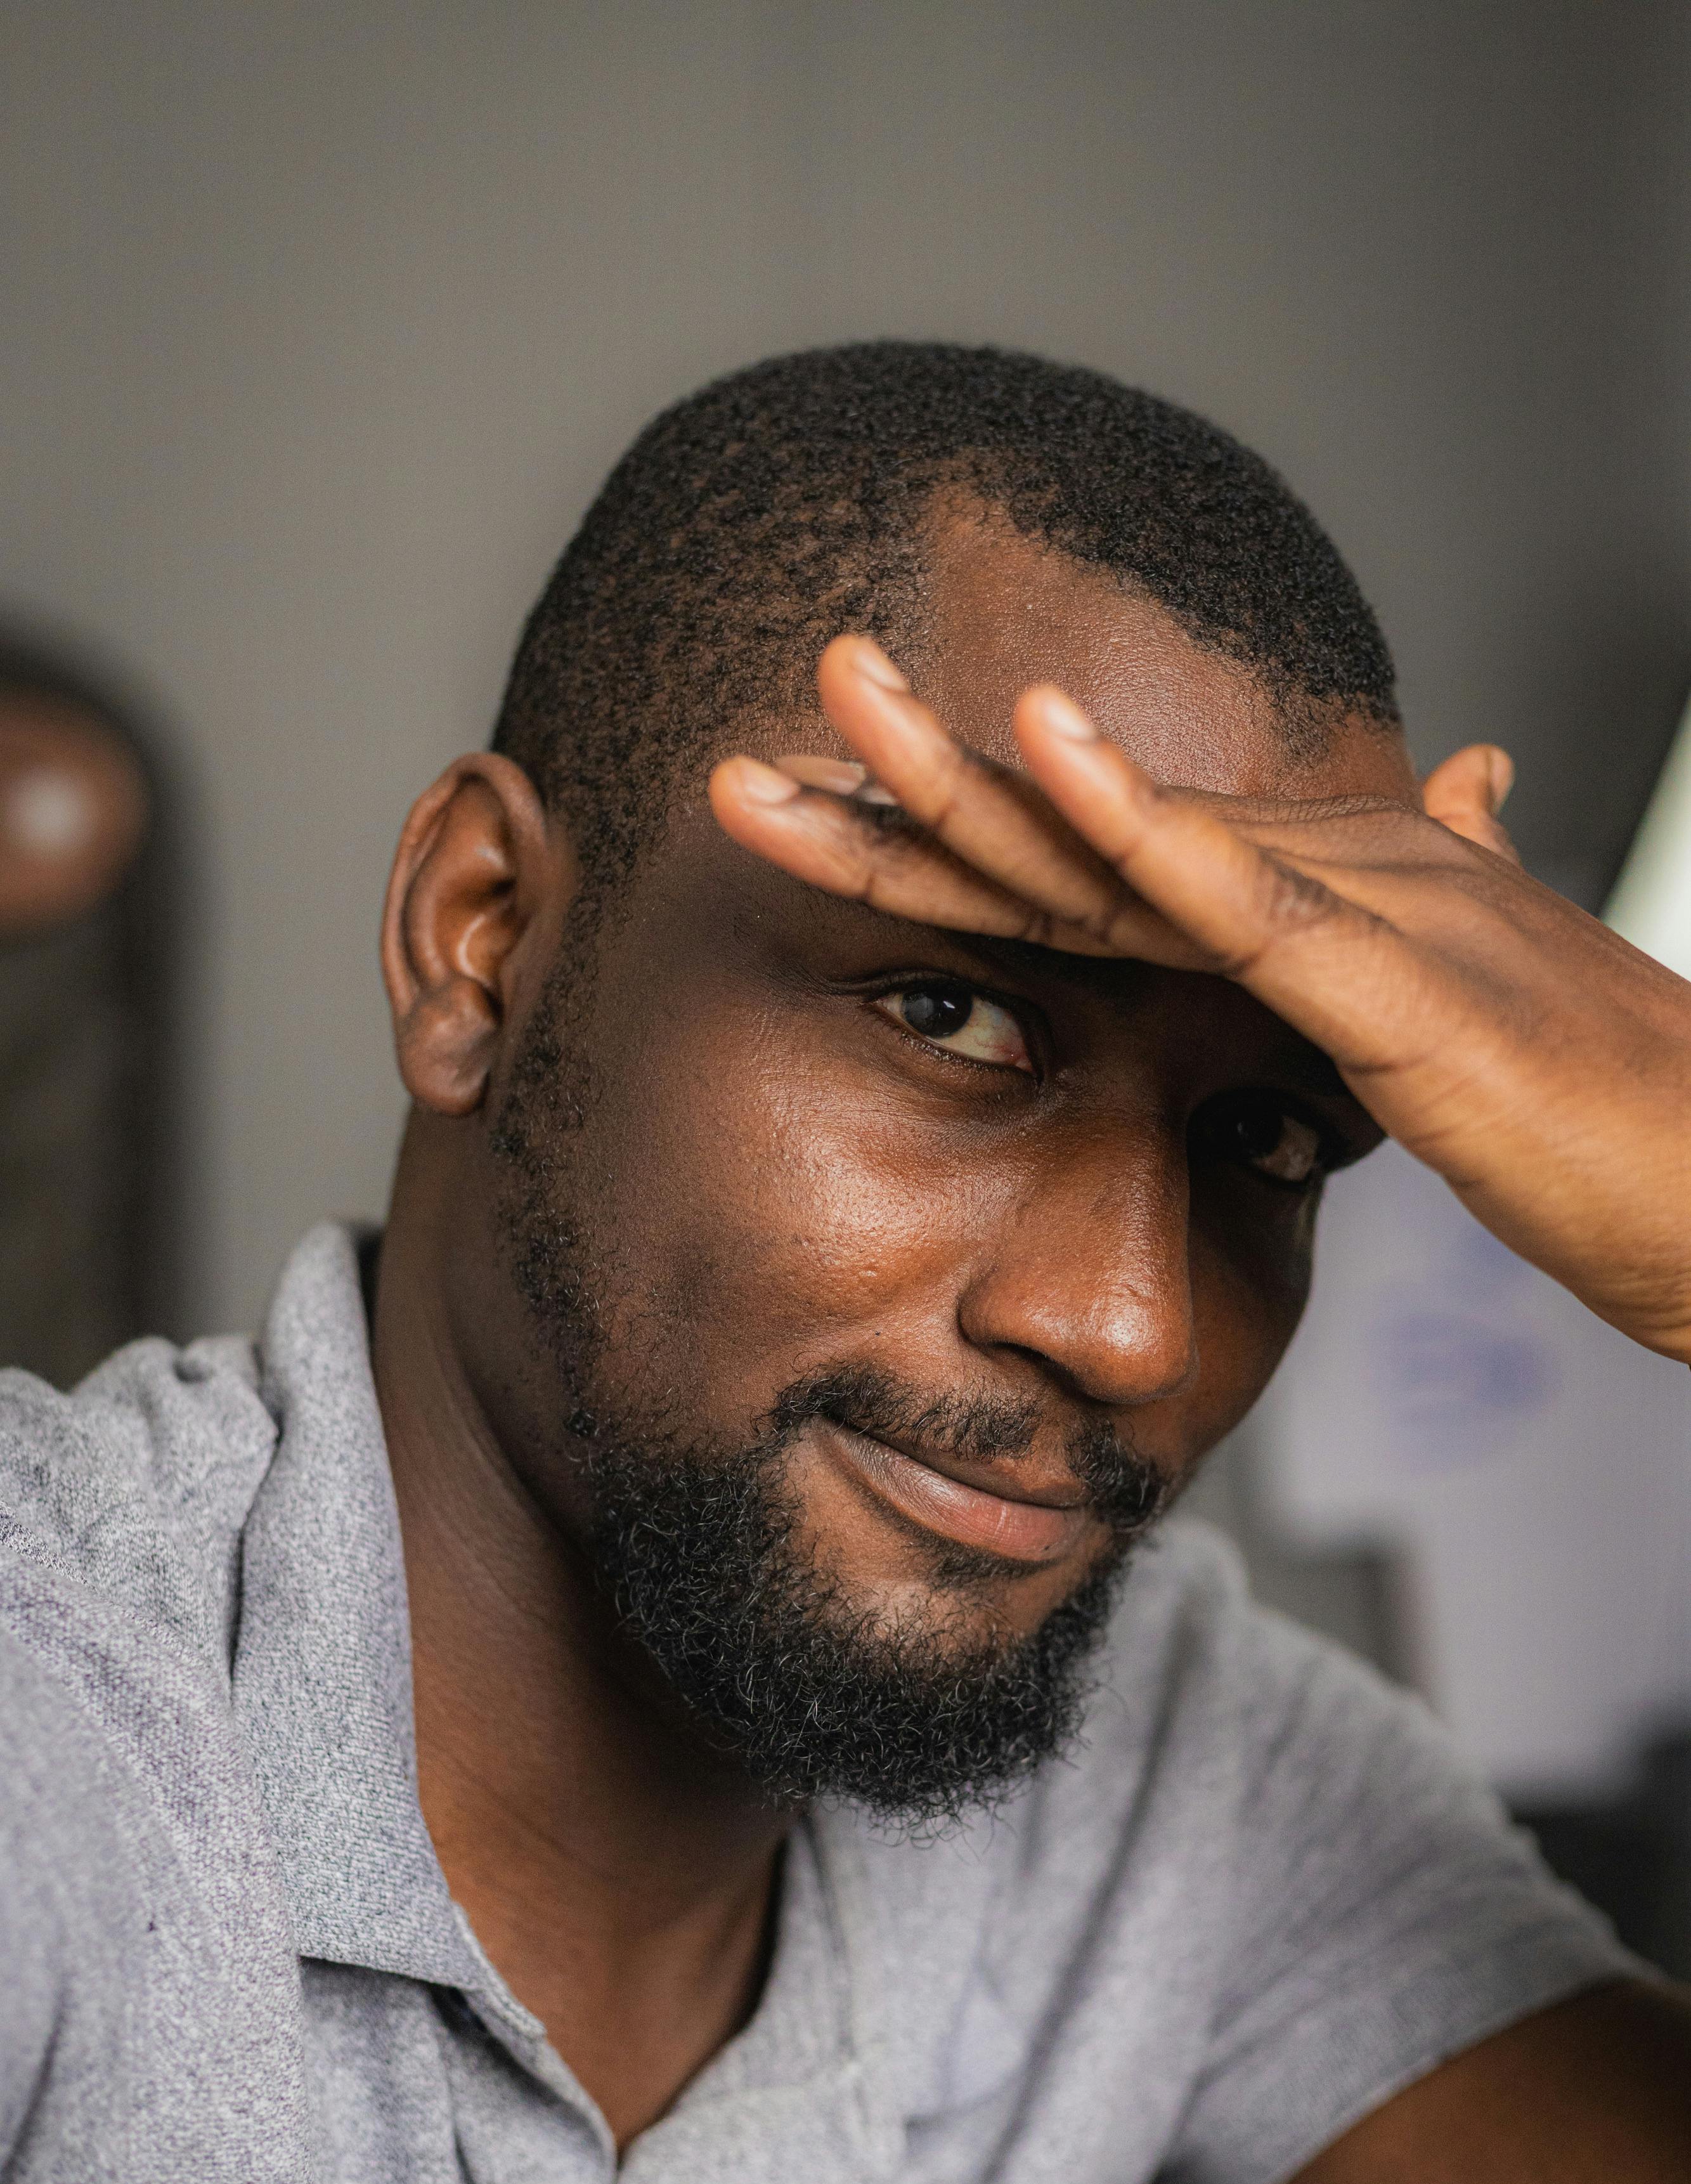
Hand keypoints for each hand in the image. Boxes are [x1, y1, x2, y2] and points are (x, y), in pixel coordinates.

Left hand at [709, 635, 1690, 1363]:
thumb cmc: (1589, 1113)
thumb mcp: (1435, 1029)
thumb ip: (1383, 938)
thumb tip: (1432, 801)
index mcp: (1283, 909)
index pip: (1066, 870)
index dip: (923, 845)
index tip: (790, 830)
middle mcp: (1299, 881)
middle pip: (1057, 838)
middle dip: (892, 796)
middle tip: (741, 758)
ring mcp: (1350, 915)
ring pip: (1121, 839)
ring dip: (970, 770)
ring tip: (839, 701)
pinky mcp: (1400, 979)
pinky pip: (1250, 898)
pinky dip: (1145, 825)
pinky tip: (1048, 750)